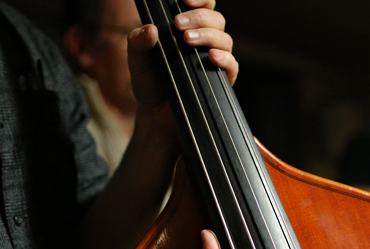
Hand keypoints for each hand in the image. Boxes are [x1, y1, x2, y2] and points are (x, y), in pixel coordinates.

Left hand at [127, 0, 237, 122]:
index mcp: (187, 29)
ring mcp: (214, 60)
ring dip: (208, 35)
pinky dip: (224, 58)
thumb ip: (137, 42)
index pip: (202, 6)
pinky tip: (211, 57)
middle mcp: (204, 42)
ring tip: (187, 41)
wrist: (156, 116)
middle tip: (178, 24)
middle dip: (199, 17)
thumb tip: (150, 29)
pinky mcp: (221, 80)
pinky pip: (233, 64)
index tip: (185, 0)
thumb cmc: (150, 84)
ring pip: (225, 38)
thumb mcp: (137, 61)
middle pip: (216, 18)